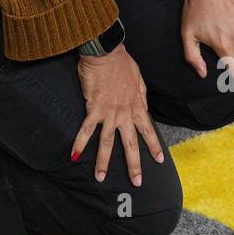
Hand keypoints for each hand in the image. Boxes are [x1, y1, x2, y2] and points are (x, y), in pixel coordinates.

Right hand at [73, 44, 163, 186]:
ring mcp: (109, 113)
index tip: (159, 160)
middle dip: (134, 165)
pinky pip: (86, 129)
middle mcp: (125, 113)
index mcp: (137, 106)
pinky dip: (79, 143)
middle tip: (137, 182)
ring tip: (101, 178)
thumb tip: (143, 106)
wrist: (106, 52)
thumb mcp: (138, 79)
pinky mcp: (93, 108)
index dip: (154, 146)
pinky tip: (73, 155)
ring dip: (103, 161)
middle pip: (130, 143)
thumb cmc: (122, 62)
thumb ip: (141, 95)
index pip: (148, 130)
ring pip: (107, 142)